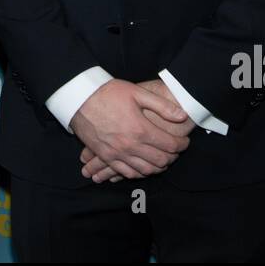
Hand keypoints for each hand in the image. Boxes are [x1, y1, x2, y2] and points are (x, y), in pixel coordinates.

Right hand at [70, 79, 190, 181]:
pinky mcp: (106, 156)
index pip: (170, 145)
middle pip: (160, 161)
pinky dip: (139, 173)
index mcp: (141, 129)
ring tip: (162, 159)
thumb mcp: (137, 92)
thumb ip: (162, 105)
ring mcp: (117, 153)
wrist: (79, 98)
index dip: (182, 145)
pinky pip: (126, 172)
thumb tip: (182, 116)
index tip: (184, 141)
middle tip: (175, 151)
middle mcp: (130, 145)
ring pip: (145, 170)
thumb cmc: (108, 93)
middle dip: (172, 157)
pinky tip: (143, 167)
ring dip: (157, 167)